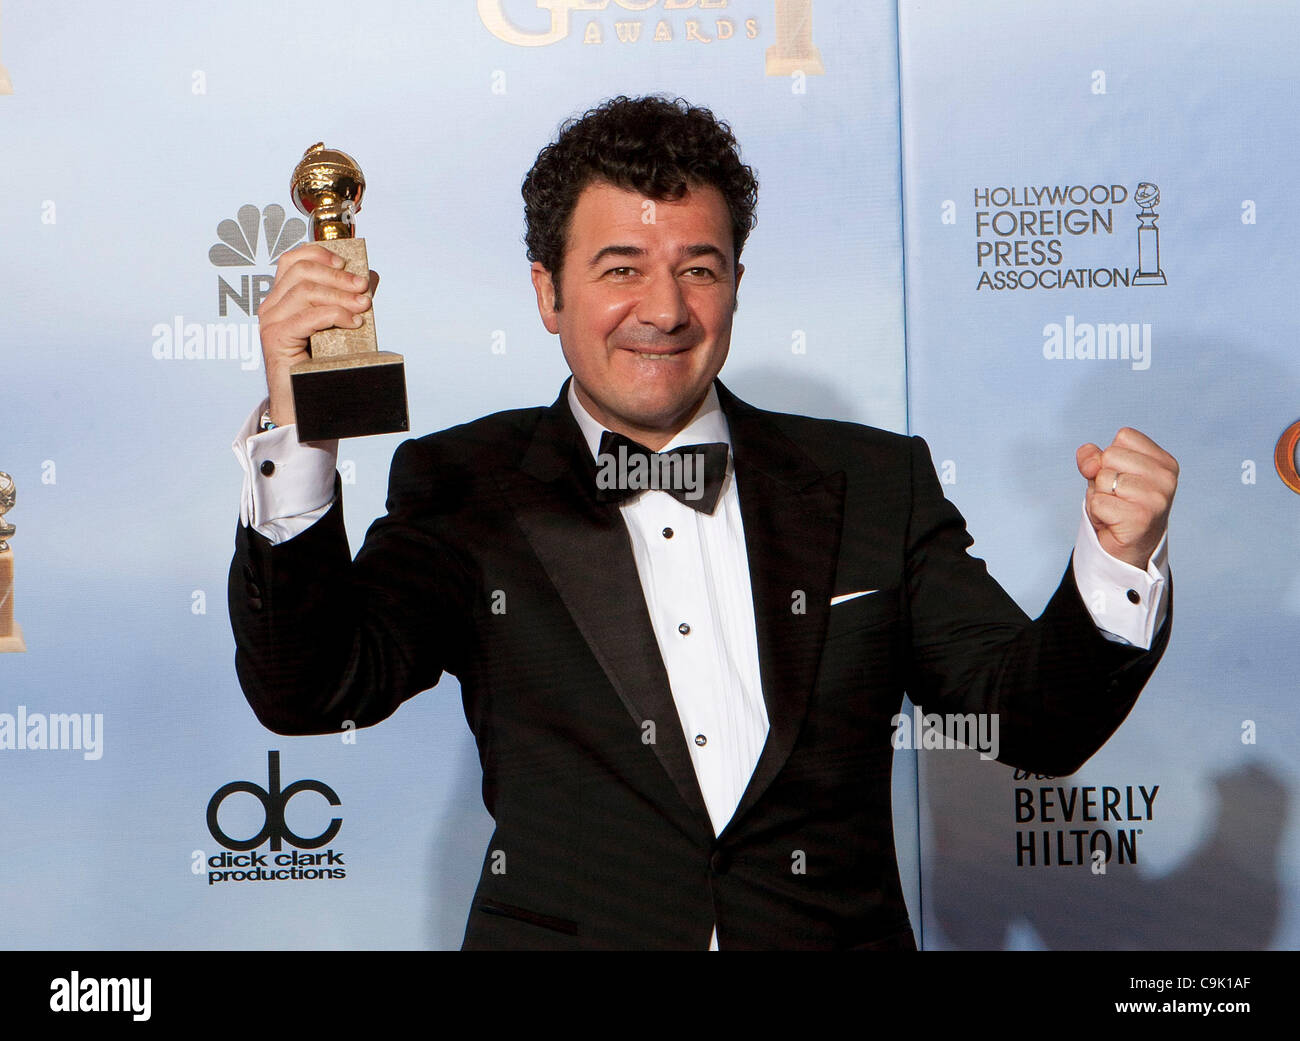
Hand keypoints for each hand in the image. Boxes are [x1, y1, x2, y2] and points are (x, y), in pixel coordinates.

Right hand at [255, 243, 379, 426]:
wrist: (303, 402)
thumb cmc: (319, 365)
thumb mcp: (336, 326)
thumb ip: (346, 301)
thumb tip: (369, 278)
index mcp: (282, 298)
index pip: (292, 260)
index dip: (319, 253)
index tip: (345, 263)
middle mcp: (271, 306)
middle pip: (301, 272)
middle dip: (337, 276)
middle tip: (363, 287)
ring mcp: (271, 322)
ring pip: (304, 291)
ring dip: (340, 296)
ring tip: (363, 307)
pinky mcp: (276, 339)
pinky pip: (306, 318)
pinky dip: (334, 315)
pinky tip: (352, 323)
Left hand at [1076, 428, 1177, 568]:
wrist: (1127, 550)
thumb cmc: (1117, 506)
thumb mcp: (1104, 474)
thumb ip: (1093, 458)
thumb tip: (1089, 461)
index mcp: (1165, 462)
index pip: (1124, 436)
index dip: (1110, 457)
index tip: (1122, 480)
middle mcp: (1167, 478)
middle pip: (1110, 455)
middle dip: (1102, 477)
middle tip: (1116, 499)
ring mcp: (1156, 499)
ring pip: (1103, 479)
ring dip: (1099, 496)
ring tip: (1114, 510)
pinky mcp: (1141, 518)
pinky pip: (1098, 502)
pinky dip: (1097, 513)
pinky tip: (1112, 522)